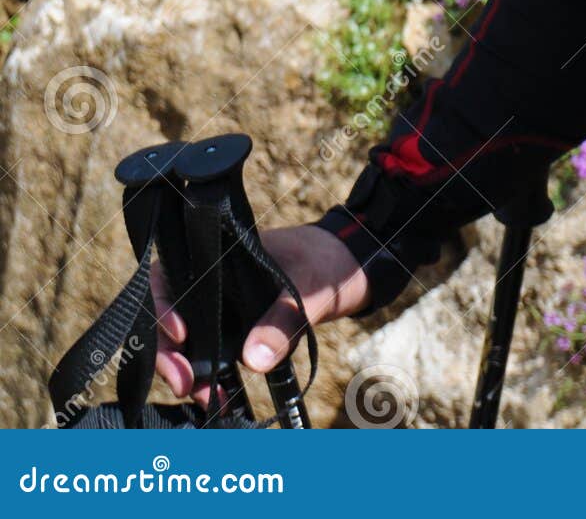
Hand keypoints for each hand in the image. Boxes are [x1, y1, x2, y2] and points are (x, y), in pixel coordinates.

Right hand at [151, 224, 370, 411]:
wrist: (353, 270)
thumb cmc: (329, 263)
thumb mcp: (310, 286)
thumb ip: (284, 319)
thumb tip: (253, 360)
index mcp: (221, 255)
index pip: (168, 275)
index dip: (162, 304)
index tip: (180, 333)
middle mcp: (214, 282)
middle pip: (172, 315)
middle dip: (169, 353)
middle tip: (184, 384)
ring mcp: (224, 308)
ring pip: (188, 341)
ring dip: (188, 371)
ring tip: (204, 399)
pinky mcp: (238, 331)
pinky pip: (212, 354)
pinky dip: (210, 378)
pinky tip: (218, 398)